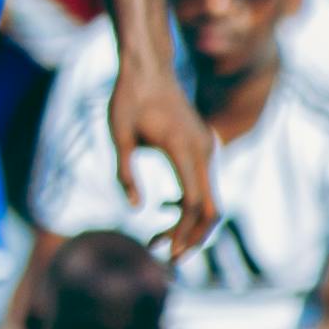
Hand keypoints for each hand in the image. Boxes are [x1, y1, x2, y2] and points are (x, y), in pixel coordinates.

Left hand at [110, 57, 215, 258]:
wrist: (147, 67)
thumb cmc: (127, 98)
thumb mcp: (118, 134)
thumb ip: (124, 172)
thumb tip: (136, 209)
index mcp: (183, 147)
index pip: (193, 201)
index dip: (184, 232)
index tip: (166, 254)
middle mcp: (203, 149)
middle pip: (210, 207)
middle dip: (192, 238)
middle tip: (165, 260)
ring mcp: (207, 148)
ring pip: (209, 198)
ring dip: (187, 224)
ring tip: (155, 242)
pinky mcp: (203, 147)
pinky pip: (203, 185)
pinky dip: (188, 205)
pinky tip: (161, 210)